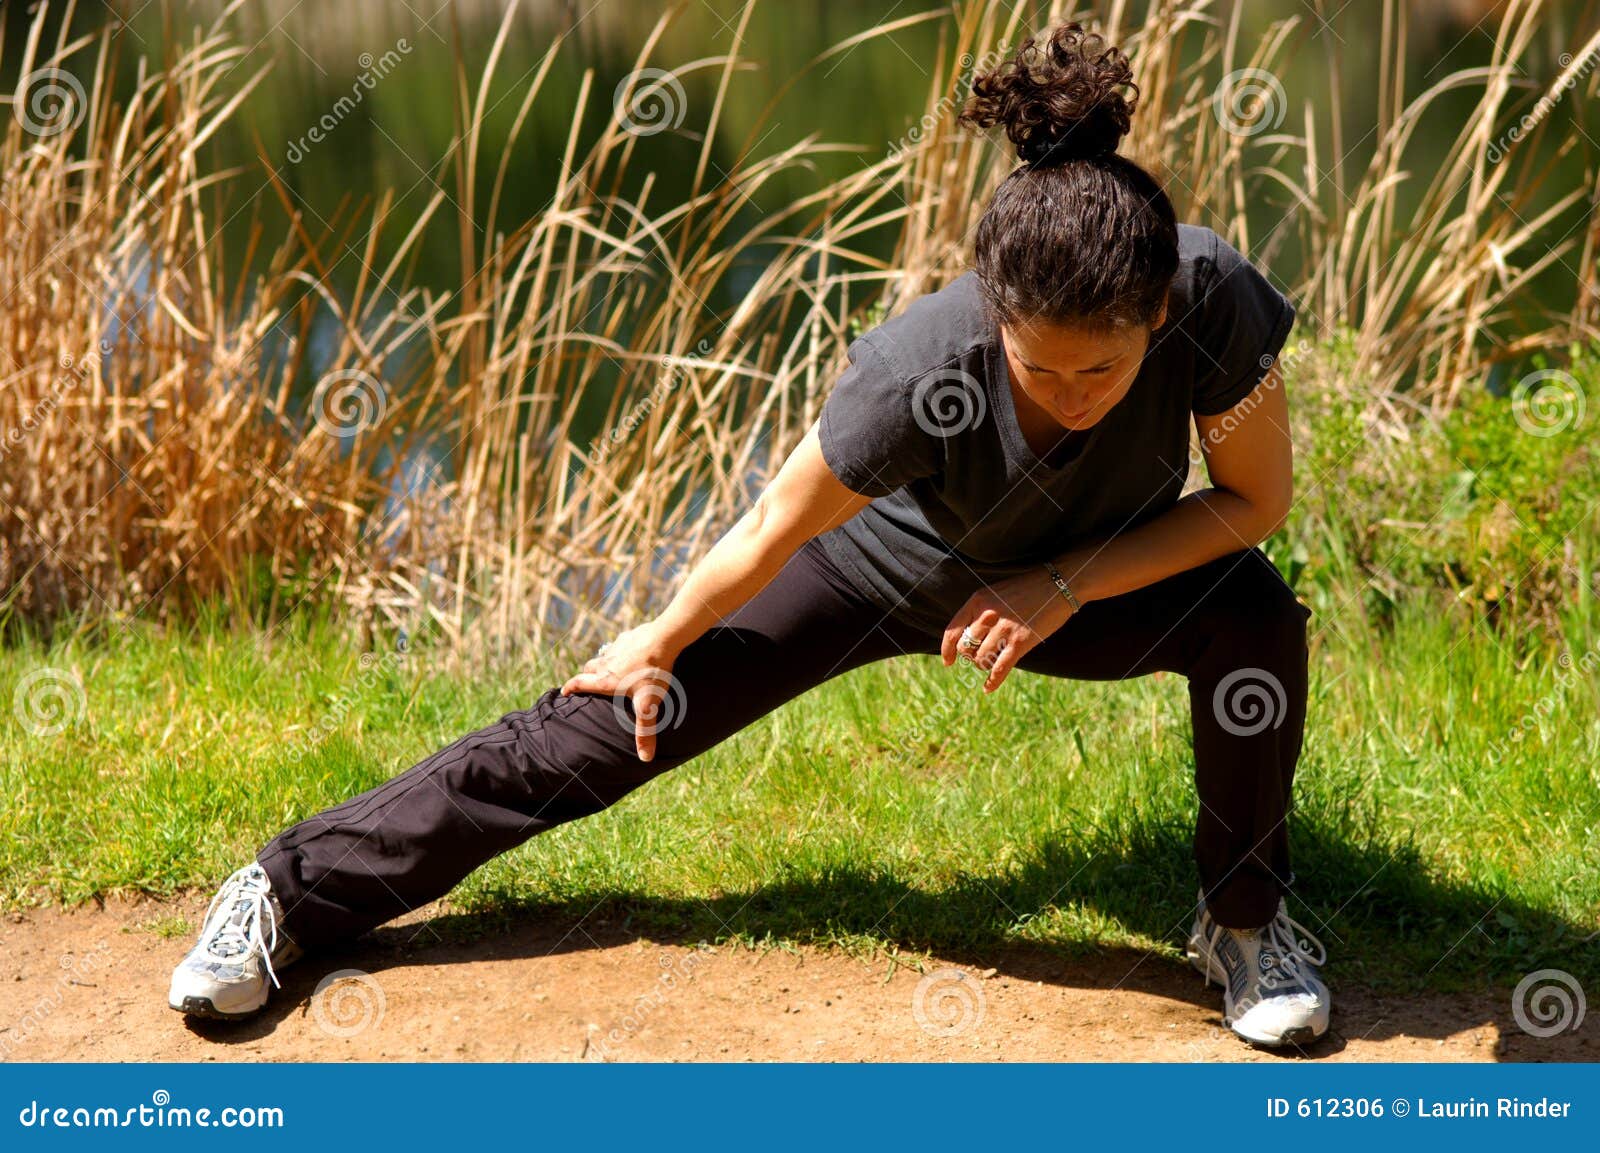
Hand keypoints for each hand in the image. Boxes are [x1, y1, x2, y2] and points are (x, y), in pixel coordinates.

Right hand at [559, 622, 679, 761]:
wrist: (663, 639)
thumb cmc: (653, 673)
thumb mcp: (648, 706)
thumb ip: (645, 732)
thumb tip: (644, 759)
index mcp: (606, 680)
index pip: (581, 683)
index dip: (571, 688)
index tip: (564, 692)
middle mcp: (607, 662)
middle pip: (589, 668)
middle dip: (587, 675)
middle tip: (589, 682)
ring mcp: (617, 647)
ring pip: (604, 655)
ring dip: (604, 662)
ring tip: (611, 668)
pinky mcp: (629, 636)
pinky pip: (621, 643)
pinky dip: (622, 649)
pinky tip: (632, 651)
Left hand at [941, 568, 1075, 691]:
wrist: (1058, 584)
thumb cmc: (1026, 589)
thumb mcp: (995, 593)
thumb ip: (980, 612)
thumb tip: (968, 638)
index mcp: (978, 600)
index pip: (953, 631)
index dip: (947, 650)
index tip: (948, 662)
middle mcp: (987, 614)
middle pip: (966, 648)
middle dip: (970, 657)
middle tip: (979, 658)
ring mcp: (1004, 628)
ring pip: (981, 659)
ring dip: (983, 665)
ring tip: (991, 663)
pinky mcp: (1021, 642)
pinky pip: (999, 668)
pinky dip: (992, 682)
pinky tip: (988, 688)